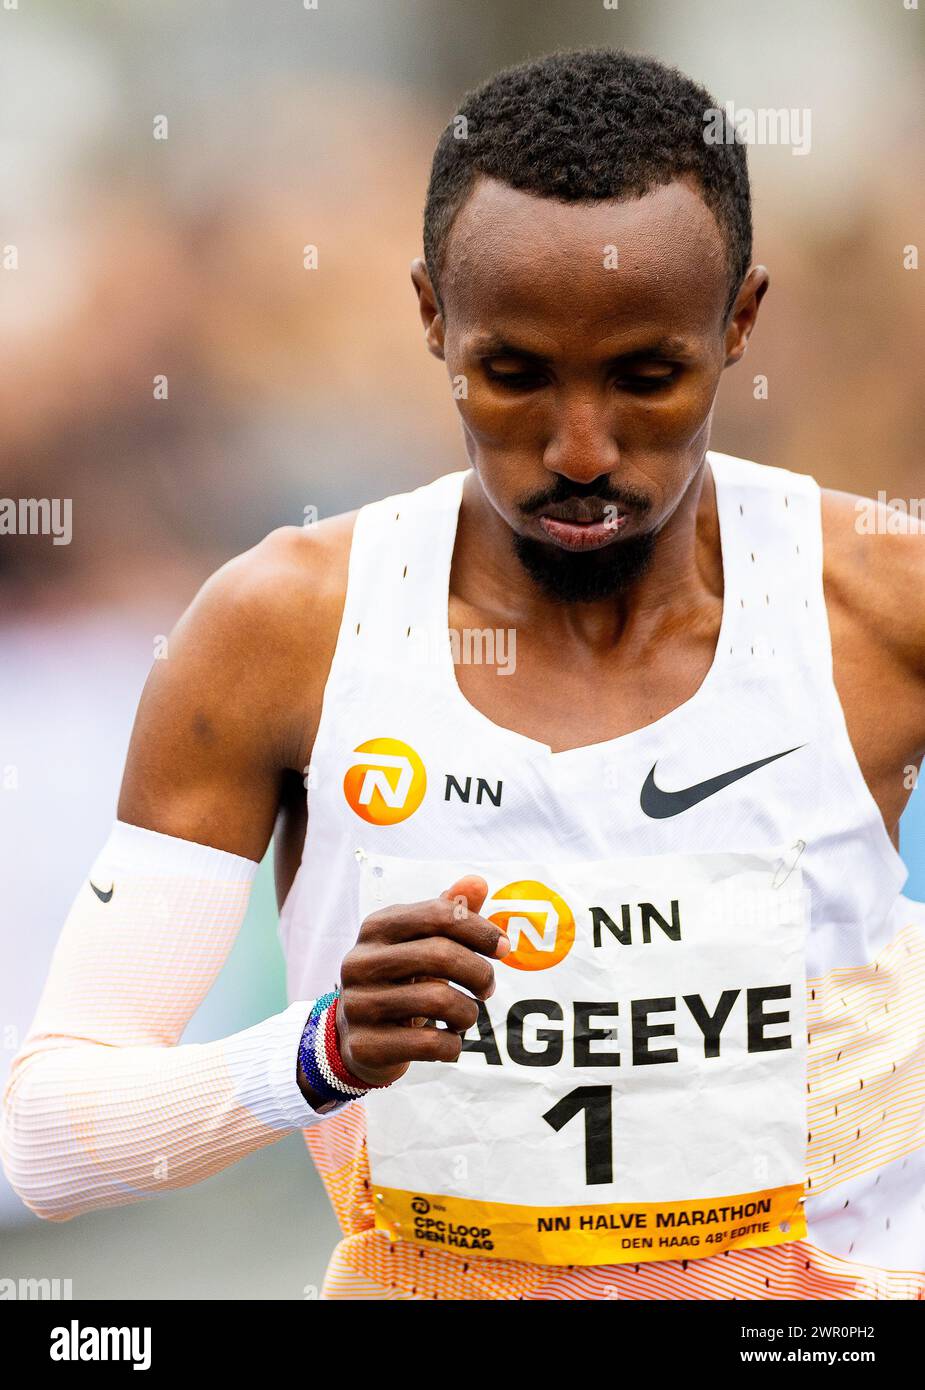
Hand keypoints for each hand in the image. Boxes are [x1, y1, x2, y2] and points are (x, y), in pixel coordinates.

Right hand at [335, 875, 509, 1087]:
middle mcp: (361, 961)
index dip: (480, 930)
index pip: (439, 914)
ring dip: (468, 1013)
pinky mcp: (365, 1045)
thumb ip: (449, 913)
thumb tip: (477, 882)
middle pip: (441, 955)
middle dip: (480, 973)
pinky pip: (429, 1043)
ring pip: (439, 1000)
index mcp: (377, 927)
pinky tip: (449, 1041)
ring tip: (465, 1016)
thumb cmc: (400, 981)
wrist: (357, 1038)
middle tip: (488, 988)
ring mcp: (358, 1004)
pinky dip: (453, 1044)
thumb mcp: (420, 943)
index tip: (503, 948)